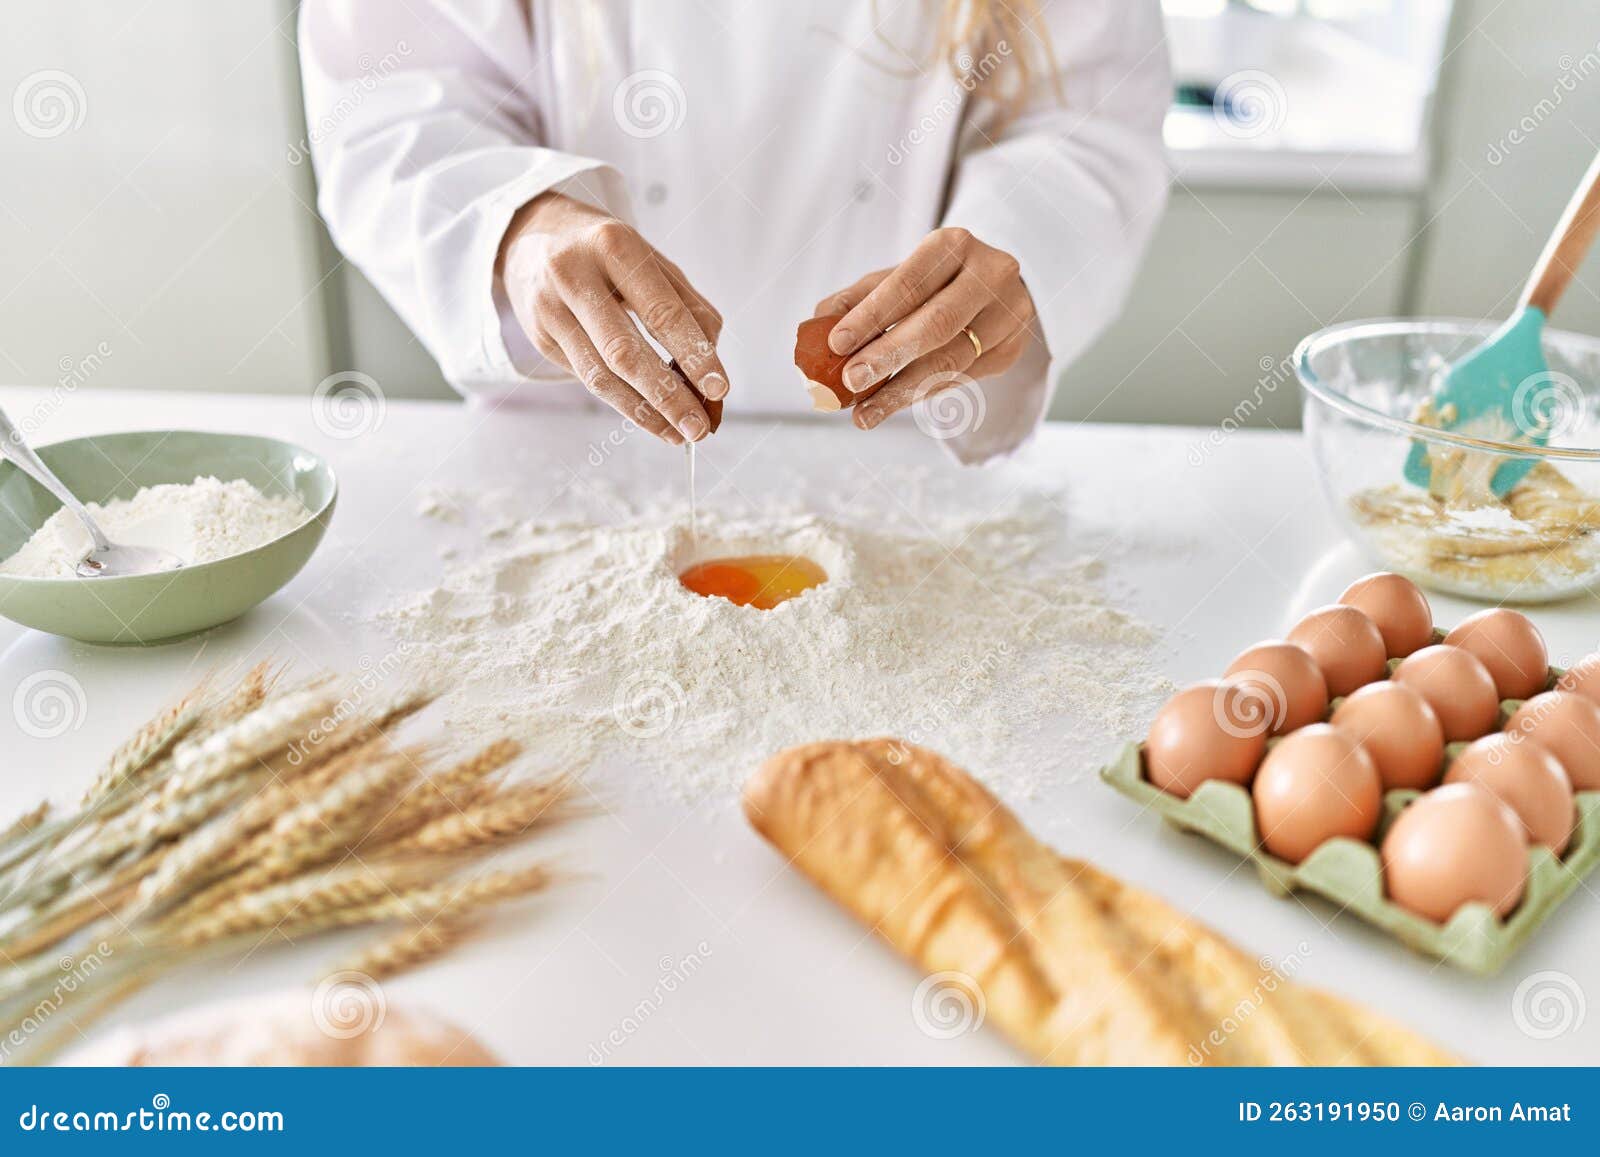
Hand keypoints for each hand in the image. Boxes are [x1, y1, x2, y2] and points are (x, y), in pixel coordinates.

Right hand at [499, 192, 727, 443]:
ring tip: (679, 433)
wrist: (532, 236)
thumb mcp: (652, 260)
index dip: (692, 353)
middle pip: (624, 351)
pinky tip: (652, 418)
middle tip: (698, 428)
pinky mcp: (539, 337)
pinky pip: (587, 379)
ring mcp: (549, 309)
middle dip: (667, 396)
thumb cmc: (608, 252)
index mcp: (613, 245)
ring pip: (600, 375)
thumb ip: (688, 307)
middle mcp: (573, 275)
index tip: (719, 387)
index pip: (660, 311)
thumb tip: (709, 366)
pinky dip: (624, 404)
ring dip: (645, 412)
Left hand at [814, 227, 1034, 429]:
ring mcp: (1007, 314)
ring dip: (902, 391)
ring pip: (951, 360)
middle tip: (850, 382)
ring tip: (864, 413)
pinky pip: (961, 378)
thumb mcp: (899, 276)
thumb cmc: (936, 280)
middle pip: (936, 324)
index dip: (871, 315)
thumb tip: (817, 325)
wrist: (998, 286)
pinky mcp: (1011, 348)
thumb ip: (859, 298)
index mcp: (953, 245)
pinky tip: (893, 404)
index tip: (837, 344)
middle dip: (888, 356)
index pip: (908, 284)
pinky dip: (922, 394)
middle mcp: (989, 275)